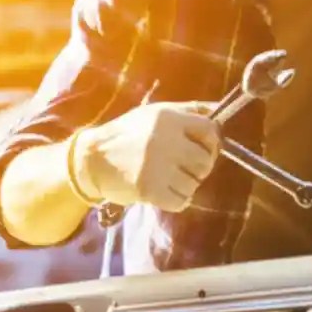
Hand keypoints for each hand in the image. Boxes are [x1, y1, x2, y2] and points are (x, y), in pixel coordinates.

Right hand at [74, 102, 219, 211]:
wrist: (92, 159)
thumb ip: (188, 111)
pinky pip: (181, 201)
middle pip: (205, 160)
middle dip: (199, 167)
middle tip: (184, 168)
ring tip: (169, 179)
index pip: (209, 130)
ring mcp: (158, 166)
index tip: (204, 149)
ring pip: (194, 183)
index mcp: (168, 118)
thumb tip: (219, 111)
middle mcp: (165, 140)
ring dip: (186, 185)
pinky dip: (176, 200)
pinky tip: (164, 191)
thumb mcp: (155, 113)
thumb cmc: (127, 135)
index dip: (212, 143)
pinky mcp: (150, 189)